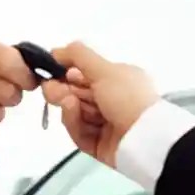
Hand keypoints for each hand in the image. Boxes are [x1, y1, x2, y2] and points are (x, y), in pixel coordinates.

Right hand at [41, 41, 159, 166]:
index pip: (84, 74)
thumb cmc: (128, 97)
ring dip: (68, 106)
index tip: (49, 69)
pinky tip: (74, 113)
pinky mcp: (98, 145)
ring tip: (70, 102)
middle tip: (53, 89)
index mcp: (117, 80)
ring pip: (74, 113)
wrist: (145, 137)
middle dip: (61, 89)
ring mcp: (105, 124)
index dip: (65, 72)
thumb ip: (78, 55)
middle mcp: (111, 101)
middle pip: (75, 94)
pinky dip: (73, 122)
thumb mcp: (105, 69)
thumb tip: (57, 50)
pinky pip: (78, 133)